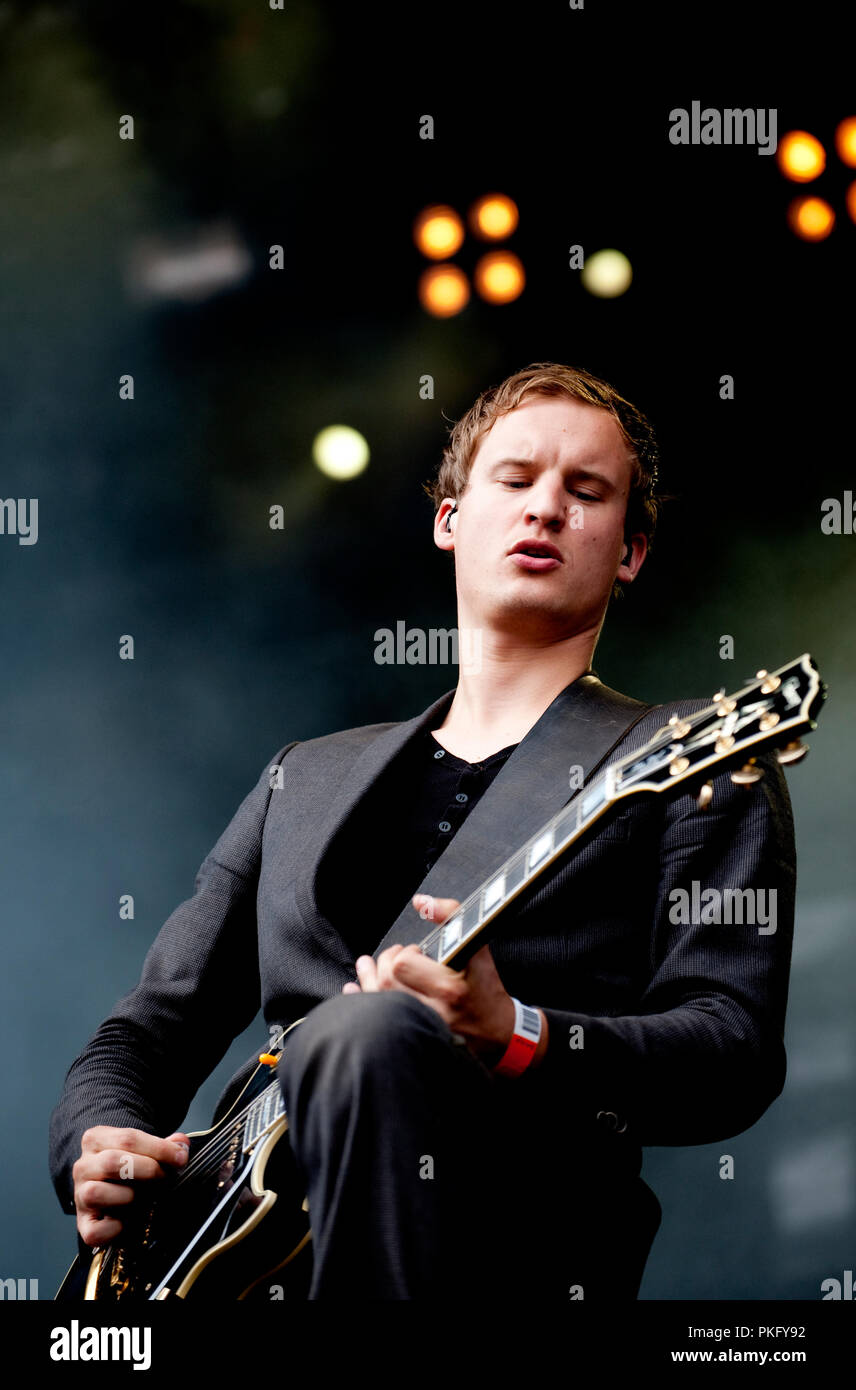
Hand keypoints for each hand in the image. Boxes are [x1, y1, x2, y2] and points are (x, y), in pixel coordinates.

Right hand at [72, 1126, 190, 1247]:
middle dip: (147, 1170)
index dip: (159, 1149)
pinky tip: (127, 1222)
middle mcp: (83, 1166)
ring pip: (95, 1193)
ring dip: (128, 1197)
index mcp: (96, 1139)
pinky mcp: (83, 1224)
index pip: (127, 1138)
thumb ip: (165, 1146)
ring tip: (145, 1199)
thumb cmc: (130, 1167)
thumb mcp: (144, 1149)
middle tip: (165, 1178)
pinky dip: (114, 1229)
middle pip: (112, 1162)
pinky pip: (94, 1230)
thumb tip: (181, 1145)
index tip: (181, 1158)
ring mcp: (80, 1195)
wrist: (109, 1190)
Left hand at [341, 894, 516, 1066]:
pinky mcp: (415, 1039)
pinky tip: (356, 989)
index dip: (404, 953)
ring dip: (366, 978)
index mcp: (450, 988)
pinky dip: (362, 1001)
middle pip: (386, 983)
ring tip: (366, 965)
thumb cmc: (486, 988)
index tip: (416, 952)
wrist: (500, 1033)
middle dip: (384, 964)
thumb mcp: (477, 947)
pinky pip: (378, 1021)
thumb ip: (452, 917)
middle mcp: (434, 1011)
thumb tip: (421, 901)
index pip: (403, 964)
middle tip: (395, 958)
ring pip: (378, 1001)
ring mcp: (422, 1028)